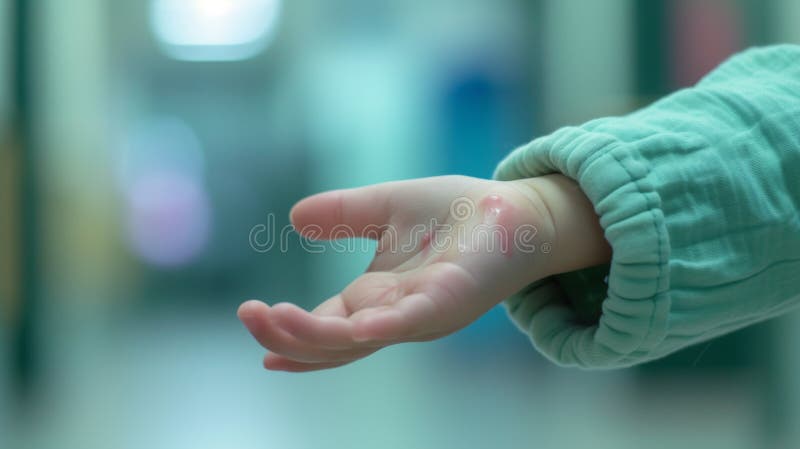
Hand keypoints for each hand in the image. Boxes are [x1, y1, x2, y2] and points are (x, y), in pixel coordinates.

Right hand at [238, 174, 608, 371]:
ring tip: (272, 321)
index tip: (252, 318)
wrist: (513, 209)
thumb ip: (343, 214)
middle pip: (331, 344)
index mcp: (376, 297)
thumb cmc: (456, 213)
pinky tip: (347, 327)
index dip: (289, 329)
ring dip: (312, 338)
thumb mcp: (386, 207)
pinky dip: (375, 330)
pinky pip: (406, 324)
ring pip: (358, 342)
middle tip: (250, 317)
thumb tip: (293, 217)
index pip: (325, 325)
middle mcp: (393, 314)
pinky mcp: (446, 302)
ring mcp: (419, 314)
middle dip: (287, 338)